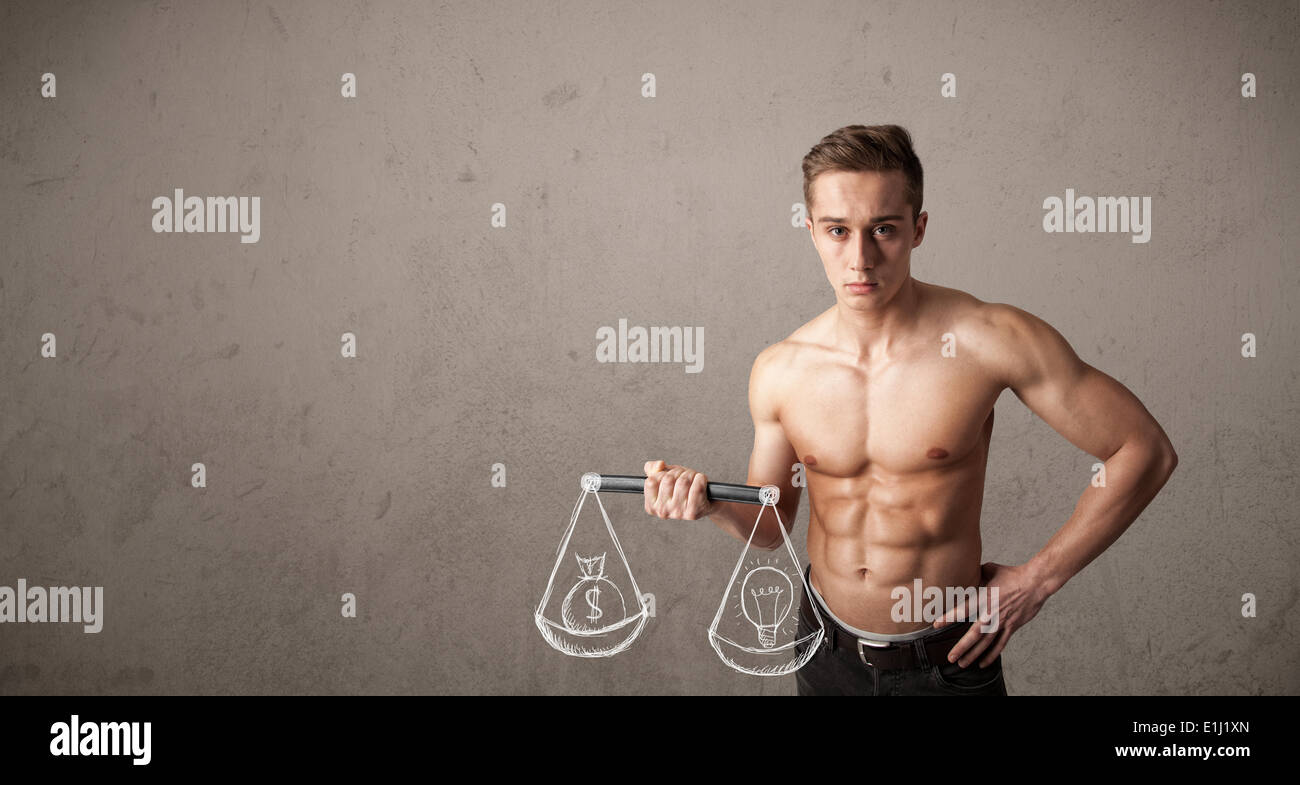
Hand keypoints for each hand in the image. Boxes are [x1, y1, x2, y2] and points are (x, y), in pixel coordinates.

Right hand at [642, 460, 715, 519]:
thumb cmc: (682, 488)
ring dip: (690, 474)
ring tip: (693, 478)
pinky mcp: (693, 512)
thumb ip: (652, 468)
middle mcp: (663, 512)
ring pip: (683, 481)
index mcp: (652, 506)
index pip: (651, 480)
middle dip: (678, 472)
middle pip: (668, 479)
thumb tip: (659, 465)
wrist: (705, 502)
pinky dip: (701, 478)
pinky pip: (697, 487)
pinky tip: (700, 481)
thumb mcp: (664, 476)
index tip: (669, 476)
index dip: (662, 473)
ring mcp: (677, 513)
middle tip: (684, 476)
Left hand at [933, 561, 1050, 668]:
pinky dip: (992, 655)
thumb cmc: (1013, 574)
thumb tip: (969, 569)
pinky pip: (1000, 644)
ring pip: (986, 642)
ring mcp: (1002, 621)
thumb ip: (977, 573)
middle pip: (974, 634)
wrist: (1035, 583)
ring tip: (962, 663)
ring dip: (973, 654)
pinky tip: (983, 663)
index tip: (936, 626)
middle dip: (961, 647)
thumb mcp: (991, 570)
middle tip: (950, 657)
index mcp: (984, 598)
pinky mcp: (1012, 627)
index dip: (949, 618)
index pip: (963, 610)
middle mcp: (992, 613)